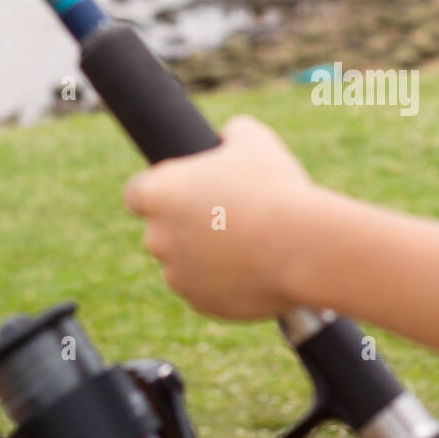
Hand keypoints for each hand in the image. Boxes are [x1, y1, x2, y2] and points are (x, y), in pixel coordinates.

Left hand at [124, 117, 313, 319]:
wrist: (302, 246)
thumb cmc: (274, 187)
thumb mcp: (252, 138)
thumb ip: (229, 133)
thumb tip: (229, 137)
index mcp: (157, 193)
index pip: (136, 194)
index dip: (159, 192)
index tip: (182, 193)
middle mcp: (157, 237)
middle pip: (160, 230)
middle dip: (184, 225)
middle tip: (224, 214)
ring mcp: (177, 275)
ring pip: (182, 263)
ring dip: (202, 255)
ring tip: (244, 241)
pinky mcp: (201, 304)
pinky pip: (204, 290)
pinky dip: (221, 282)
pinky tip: (251, 266)